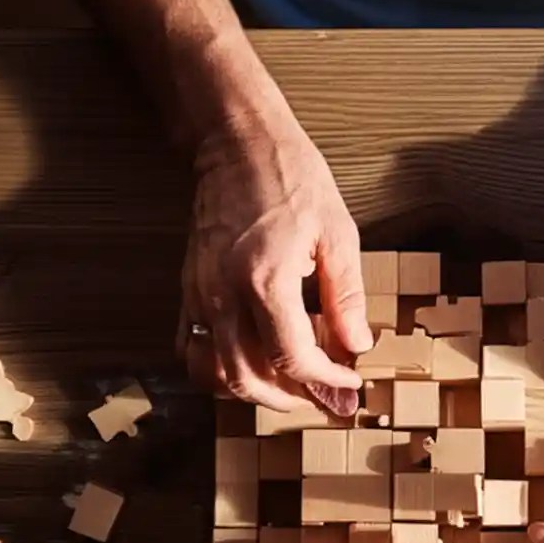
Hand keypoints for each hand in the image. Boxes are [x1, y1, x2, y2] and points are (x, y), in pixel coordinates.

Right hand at [179, 107, 371, 412]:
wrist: (238, 145)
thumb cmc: (291, 179)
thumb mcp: (337, 234)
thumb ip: (346, 296)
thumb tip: (356, 344)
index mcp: (265, 280)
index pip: (292, 357)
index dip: (324, 378)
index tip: (347, 379)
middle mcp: (224, 294)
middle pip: (248, 378)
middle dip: (289, 397)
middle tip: (320, 394)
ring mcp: (199, 294)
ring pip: (213, 373)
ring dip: (252, 392)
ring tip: (287, 386)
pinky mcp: (188, 289)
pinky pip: (189, 350)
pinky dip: (216, 372)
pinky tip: (248, 365)